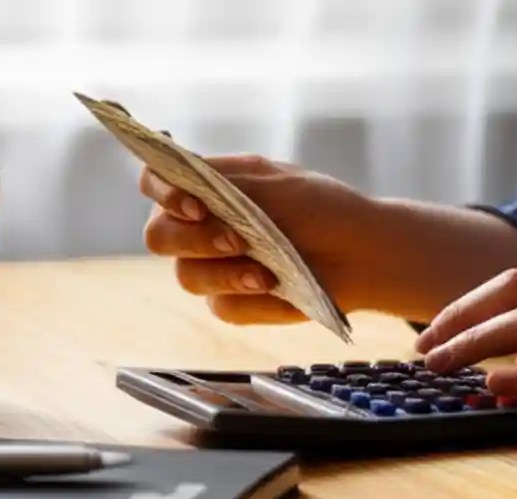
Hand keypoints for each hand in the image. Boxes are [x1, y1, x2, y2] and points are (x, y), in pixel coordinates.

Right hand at [139, 154, 376, 323]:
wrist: (361, 252)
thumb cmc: (321, 208)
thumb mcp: (279, 183)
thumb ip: (230, 180)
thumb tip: (187, 175)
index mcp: (204, 188)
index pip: (155, 182)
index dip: (162, 193)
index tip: (196, 205)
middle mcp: (198, 228)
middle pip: (159, 236)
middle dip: (194, 239)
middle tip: (235, 240)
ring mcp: (211, 268)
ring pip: (187, 276)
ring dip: (224, 273)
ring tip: (264, 271)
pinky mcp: (229, 302)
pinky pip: (220, 305)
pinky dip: (248, 296)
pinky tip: (274, 286)